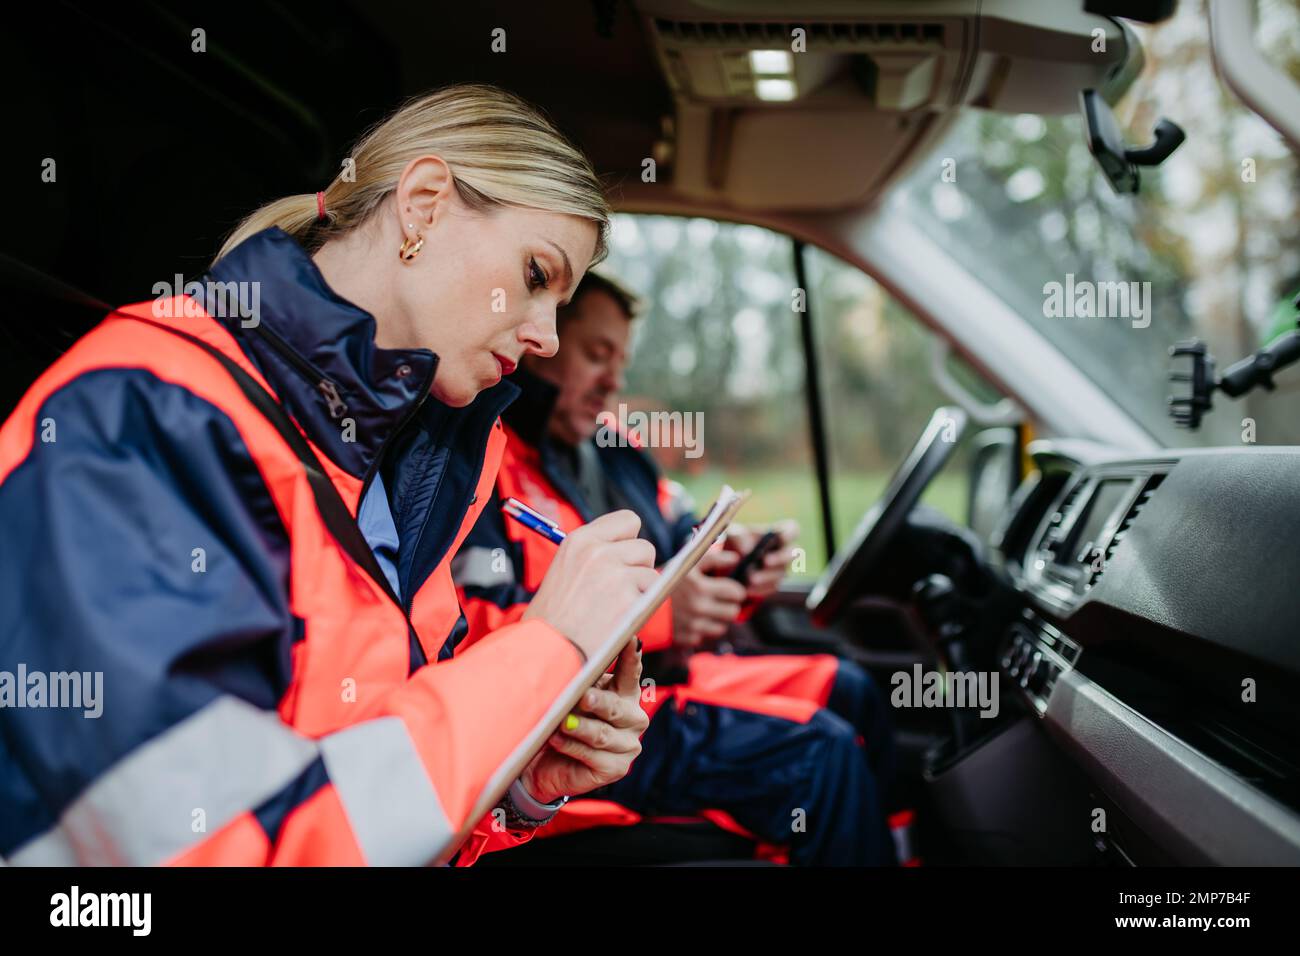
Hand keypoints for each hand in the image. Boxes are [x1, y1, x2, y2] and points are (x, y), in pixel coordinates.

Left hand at [521, 639, 649, 801]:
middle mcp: (634, 718)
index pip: (631, 673)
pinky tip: (556, 739)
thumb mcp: (570, 696)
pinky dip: (571, 746)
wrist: (544, 764)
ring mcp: (628, 745)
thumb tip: (566, 659)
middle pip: (616, 707)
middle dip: (599, 702)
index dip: (631, 657)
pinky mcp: (616, 768)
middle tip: (583, 697)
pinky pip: (592, 755)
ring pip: (602, 734)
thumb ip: (577, 681)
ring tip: (562, 722)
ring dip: (580, 728)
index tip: (630, 639)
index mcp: (625, 693)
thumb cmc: (560, 720)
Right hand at [524, 510, 658, 660]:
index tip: (622, 560)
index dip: (629, 541)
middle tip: (620, 591)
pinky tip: (622, 620)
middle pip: (645, 547)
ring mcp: (615, 574)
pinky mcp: (629, 599)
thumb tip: (623, 550)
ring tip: (617, 609)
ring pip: (652, 573)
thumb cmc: (550, 621)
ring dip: (642, 592)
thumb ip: (592, 556)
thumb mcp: (562, 572)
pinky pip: (655, 596)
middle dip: (638, 569)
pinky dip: (644, 609)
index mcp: (579, 540)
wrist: (545, 652)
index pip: (628, 520)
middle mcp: (597, 552)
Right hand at [669, 547, 747, 648]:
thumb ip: (714, 558)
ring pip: (722, 627)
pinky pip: (705, 636)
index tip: (729, 588)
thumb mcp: (687, 563)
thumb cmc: (666, 579)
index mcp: (701, 587)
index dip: (735, 590)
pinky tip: (693, 619)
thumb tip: (736, 558)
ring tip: (707, 609)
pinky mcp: (686, 638)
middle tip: (720, 600)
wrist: (638, 600)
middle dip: (729, 605)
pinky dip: (702, 629)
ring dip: (718, 619)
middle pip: (733, 612)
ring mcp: (692, 625)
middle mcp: (698, 607)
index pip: (737, 593)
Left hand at [725, 519, 798, 601]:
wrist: (730, 562)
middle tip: (765, 562)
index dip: (790, 533)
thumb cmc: (736, 541)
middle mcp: (784, 551)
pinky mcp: (774, 584)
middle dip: (780, 558)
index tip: (780, 537)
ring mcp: (781, 569)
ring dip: (766, 576)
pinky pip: (772, 587)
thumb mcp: (733, 534)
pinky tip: (747, 588)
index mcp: (778, 533)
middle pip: (793, 554)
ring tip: (750, 579)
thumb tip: (746, 550)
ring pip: (781, 573)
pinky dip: (760, 588)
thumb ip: (739, 536)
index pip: (793, 530)